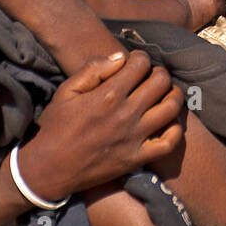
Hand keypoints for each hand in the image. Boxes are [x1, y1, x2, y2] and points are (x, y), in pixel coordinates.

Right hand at [15, 50, 185, 198]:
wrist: (50, 168)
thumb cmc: (56, 126)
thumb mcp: (66, 91)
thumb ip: (93, 69)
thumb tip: (121, 57)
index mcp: (107, 95)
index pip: (140, 64)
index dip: (141, 58)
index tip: (136, 62)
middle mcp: (125, 114)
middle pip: (161, 82)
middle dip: (159, 73)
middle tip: (152, 76)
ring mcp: (134, 138)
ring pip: (171, 108)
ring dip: (173, 95)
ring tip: (166, 93)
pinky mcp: (137, 158)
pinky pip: (169, 143)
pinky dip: (176, 129)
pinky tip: (169, 121)